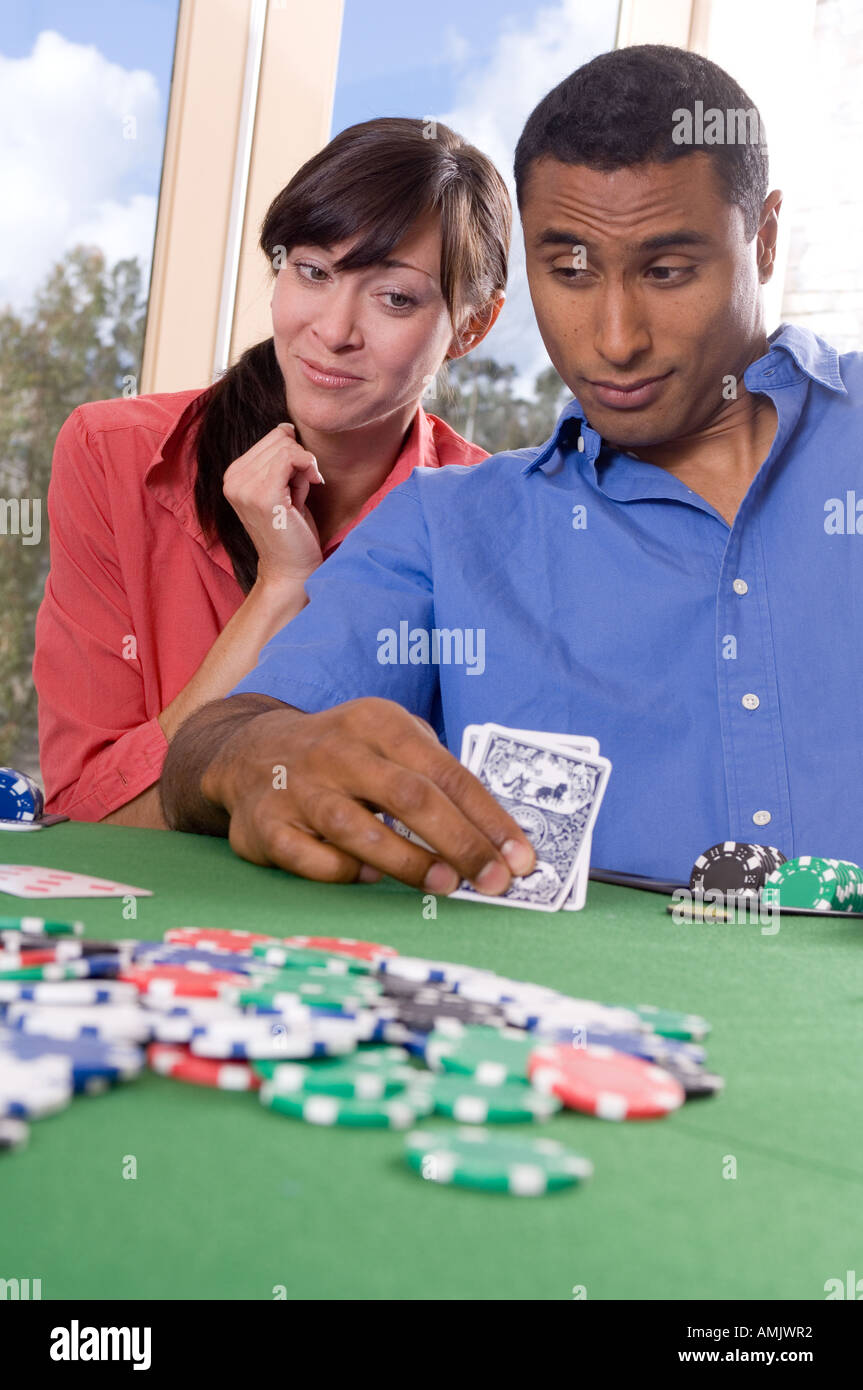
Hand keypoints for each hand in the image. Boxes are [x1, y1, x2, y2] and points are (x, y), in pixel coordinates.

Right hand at [203, 696, 536, 894]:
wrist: (249, 751)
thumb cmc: (345, 754)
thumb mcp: (389, 738)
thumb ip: (434, 774)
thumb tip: (494, 834)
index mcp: (376, 722)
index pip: (445, 772)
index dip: (488, 818)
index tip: (520, 856)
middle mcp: (336, 750)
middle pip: (409, 798)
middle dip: (461, 843)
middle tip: (495, 880)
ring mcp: (297, 788)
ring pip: (358, 830)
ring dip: (408, 862)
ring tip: (446, 884)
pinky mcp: (266, 825)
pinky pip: (311, 858)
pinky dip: (344, 873)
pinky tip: (368, 878)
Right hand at [222, 423, 323, 584]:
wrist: (291, 570)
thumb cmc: (292, 531)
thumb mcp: (282, 488)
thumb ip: (279, 460)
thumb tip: (286, 427)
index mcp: (233, 475)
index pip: (271, 438)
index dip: (294, 456)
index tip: (297, 484)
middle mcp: (232, 479)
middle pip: (279, 439)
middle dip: (298, 461)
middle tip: (299, 492)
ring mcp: (244, 487)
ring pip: (287, 447)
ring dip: (304, 469)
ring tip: (299, 497)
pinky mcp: (262, 494)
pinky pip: (291, 457)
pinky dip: (308, 467)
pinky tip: (313, 486)